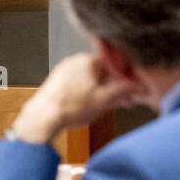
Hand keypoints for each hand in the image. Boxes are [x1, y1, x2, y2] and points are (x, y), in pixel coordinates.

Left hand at [12, 54, 142, 142]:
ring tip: (105, 108)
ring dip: (100, 92)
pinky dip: (86, 94)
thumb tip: (137, 86)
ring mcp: (64, 71)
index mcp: (87, 60)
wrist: (42, 118)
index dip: (125, 81)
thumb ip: (123, 90)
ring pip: (90, 80)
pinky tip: (88, 107)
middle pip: (102, 73)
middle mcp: (74, 61)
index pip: (114, 66)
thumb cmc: (70, 108)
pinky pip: (78, 85)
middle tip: (121, 103)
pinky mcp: (57, 82)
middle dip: (113, 88)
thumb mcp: (104, 100)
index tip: (131, 93)